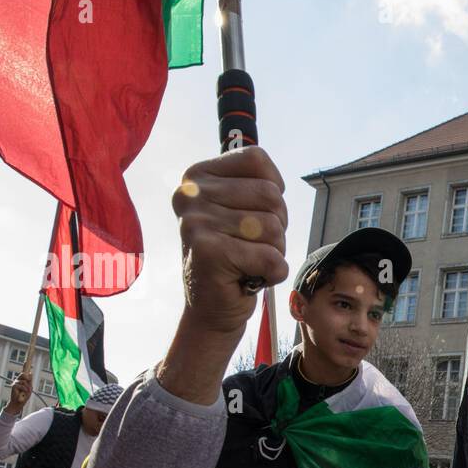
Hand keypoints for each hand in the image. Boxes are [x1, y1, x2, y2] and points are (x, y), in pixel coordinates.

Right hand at [5, 372, 31, 414]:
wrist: (19, 403)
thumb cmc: (24, 396)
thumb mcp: (29, 388)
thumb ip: (29, 381)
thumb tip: (30, 373)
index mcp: (22, 380)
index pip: (24, 374)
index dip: (27, 371)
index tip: (30, 372)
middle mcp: (18, 381)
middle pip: (23, 374)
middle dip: (27, 377)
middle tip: (29, 381)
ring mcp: (15, 383)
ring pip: (23, 381)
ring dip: (27, 387)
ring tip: (27, 391)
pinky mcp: (13, 386)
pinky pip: (20, 385)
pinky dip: (24, 388)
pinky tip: (25, 391)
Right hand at [171, 147, 288, 336]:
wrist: (212, 309)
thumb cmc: (235, 256)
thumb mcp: (239, 209)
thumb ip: (254, 183)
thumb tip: (276, 182)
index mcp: (197, 176)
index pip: (256, 159)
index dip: (272, 191)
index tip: (254, 214)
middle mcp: (190, 195)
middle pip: (271, 195)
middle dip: (276, 226)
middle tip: (252, 246)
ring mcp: (196, 223)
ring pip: (273, 227)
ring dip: (274, 251)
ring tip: (249, 261)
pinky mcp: (208, 253)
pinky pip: (271, 258)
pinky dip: (272, 273)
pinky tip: (249, 277)